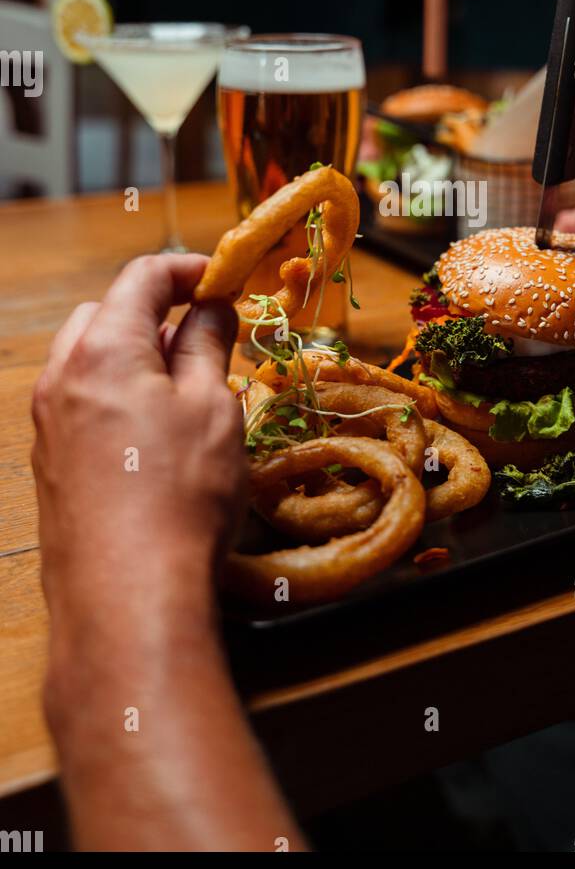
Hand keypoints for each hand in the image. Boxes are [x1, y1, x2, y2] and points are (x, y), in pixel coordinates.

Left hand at [31, 255, 304, 851]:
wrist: (127, 599)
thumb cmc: (179, 495)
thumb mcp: (214, 407)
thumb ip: (210, 346)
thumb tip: (213, 308)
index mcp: (102, 348)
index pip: (143, 277)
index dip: (192, 270)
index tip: (229, 281)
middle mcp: (62, 379)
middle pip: (108, 315)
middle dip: (159, 314)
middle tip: (213, 335)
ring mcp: (50, 427)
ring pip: (92, 364)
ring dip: (140, 360)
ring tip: (193, 392)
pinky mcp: (53, 469)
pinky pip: (85, 409)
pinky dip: (121, 401)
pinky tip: (162, 441)